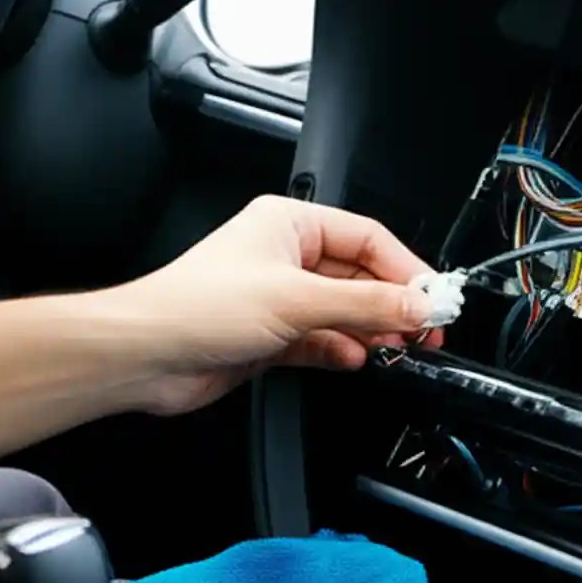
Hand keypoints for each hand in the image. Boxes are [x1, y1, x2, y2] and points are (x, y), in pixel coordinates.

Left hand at [99, 195, 439, 413]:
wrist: (146, 355)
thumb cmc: (195, 306)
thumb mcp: (297, 300)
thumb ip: (366, 305)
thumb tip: (416, 305)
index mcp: (289, 224)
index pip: (367, 238)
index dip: (405, 268)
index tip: (434, 297)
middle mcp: (285, 257)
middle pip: (360, 276)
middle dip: (393, 303)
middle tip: (427, 328)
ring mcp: (280, 298)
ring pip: (344, 311)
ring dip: (372, 330)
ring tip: (400, 347)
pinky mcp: (272, 336)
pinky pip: (324, 339)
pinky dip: (343, 349)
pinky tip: (358, 358)